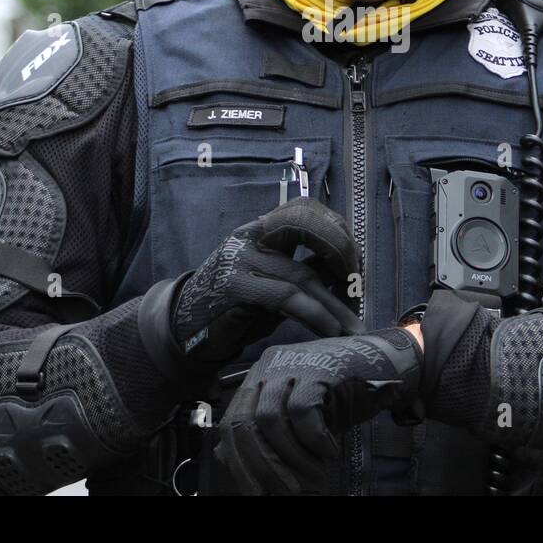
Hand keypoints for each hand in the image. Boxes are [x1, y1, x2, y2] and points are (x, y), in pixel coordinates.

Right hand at [136, 197, 363, 390]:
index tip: (355, 269)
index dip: (337, 234)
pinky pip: (285, 298)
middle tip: (358, 290)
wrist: (184, 330)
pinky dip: (315, 315)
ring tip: (353, 327)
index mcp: (261, 228)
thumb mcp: (273, 281)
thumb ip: (303, 269)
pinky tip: (331, 331)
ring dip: (335, 304)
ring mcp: (239, 259)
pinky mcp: (234, 287)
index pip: (306, 211)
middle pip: (306, 225)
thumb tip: (348, 268)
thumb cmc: (235, 306)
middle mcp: (250, 235)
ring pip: (301, 274)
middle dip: (341, 256)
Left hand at [214, 328, 422, 494]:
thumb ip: (269, 431)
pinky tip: (329, 450)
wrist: (387, 361)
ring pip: (270, 421)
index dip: (239, 461)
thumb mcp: (300, 413)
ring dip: (290, 458)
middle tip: (285, 491)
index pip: (231, 422)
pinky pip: (303, 412)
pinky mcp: (317, 367)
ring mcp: (292, 364)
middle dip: (262, 465)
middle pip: (244, 423)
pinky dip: (314, 440)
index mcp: (259, 377)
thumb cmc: (342, 391)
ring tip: (313, 475)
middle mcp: (268, 367)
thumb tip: (231, 459)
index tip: (256, 490)